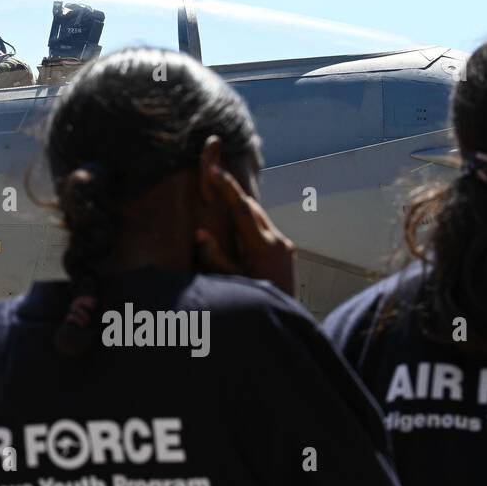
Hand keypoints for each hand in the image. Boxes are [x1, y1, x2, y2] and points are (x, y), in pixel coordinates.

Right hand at [195, 164, 295, 294]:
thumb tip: (200, 232)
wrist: (284, 317)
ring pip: (259, 216)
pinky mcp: (286, 250)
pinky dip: (248, 223)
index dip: (226, 186)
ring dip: (240, 209)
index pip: (242, 208)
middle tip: (212, 179)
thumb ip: (215, 256)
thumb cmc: (255, 302)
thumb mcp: (231, 280)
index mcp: (262, 246)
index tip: (213, 168)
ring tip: (220, 204)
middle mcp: (277, 241)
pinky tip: (236, 230)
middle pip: (251, 207)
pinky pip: (264, 228)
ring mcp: (284, 245)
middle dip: (231, 194)